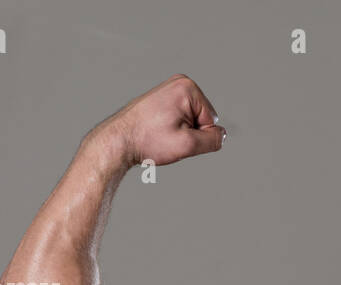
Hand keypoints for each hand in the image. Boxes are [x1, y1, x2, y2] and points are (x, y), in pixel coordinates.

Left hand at [90, 74, 225, 167]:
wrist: (118, 140)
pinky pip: (181, 119)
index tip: (174, 136)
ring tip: (160, 133)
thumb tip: (222, 136)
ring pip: (192, 121)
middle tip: (167, 136)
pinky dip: (172, 129)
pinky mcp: (164, 98)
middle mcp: (180, 83)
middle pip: (203, 119)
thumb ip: (213, 140)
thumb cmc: (147, 140)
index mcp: (188, 88)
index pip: (212, 121)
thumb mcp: (187, 145)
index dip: (197, 136)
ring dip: (181, 133)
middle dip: (189, 133)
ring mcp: (171, 89)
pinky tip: (157, 130)